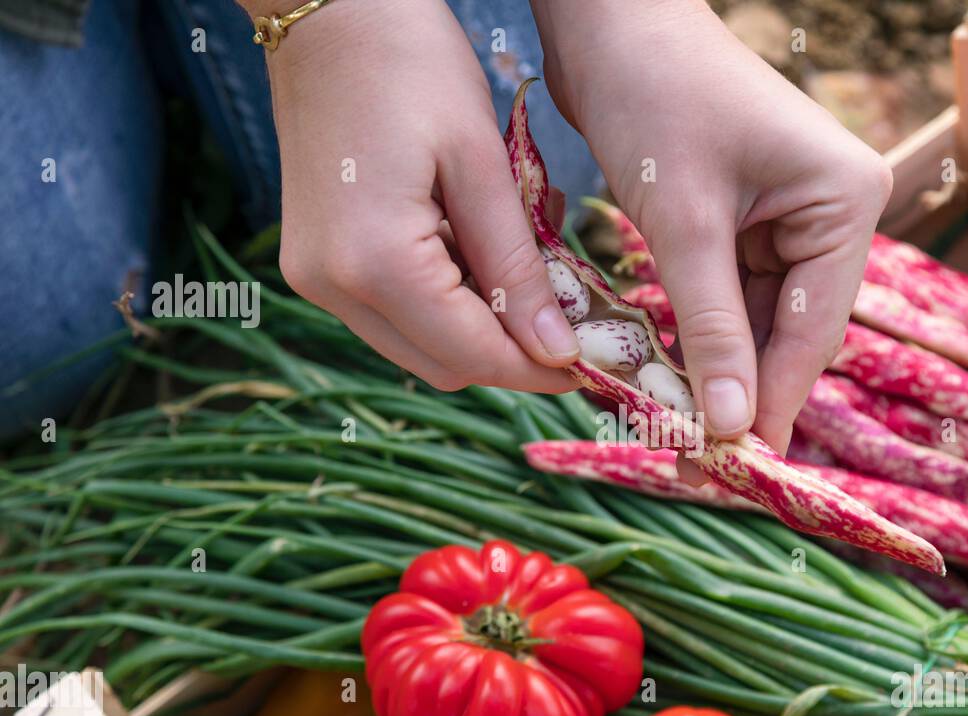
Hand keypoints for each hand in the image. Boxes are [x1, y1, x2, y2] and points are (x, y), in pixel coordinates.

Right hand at [243, 0, 578, 392]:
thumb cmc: (410, 63)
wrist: (326, 9)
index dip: (538, 368)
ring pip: (418, 346)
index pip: (473, 354)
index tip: (591, 364)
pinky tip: (479, 253)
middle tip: (568, 320)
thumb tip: (555, 351)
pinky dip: (445, 302)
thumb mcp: (483, 165)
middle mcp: (333, 287)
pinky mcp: (315, 262)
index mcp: (375, 263)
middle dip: (511, 354)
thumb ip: (518, 266)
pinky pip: (394, 312)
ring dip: (479, 328)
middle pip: (444, 365)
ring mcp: (315, 278)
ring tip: (526, 272)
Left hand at [532, 0, 891, 454]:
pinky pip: (729, 300)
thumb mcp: (684, 223)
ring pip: (757, 324)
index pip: (813, 328)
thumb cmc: (653, 95)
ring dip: (717, 377)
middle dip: (743, 396)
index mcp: (846, 200)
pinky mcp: (748, 223)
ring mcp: (791, 218)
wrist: (609, 21)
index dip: (775, 402)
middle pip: (791, 332)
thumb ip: (710, 327)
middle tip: (703, 468)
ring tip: (682, 444)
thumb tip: (730, 426)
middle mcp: (832, 212)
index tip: (741, 467)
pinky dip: (699, 340)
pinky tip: (673, 388)